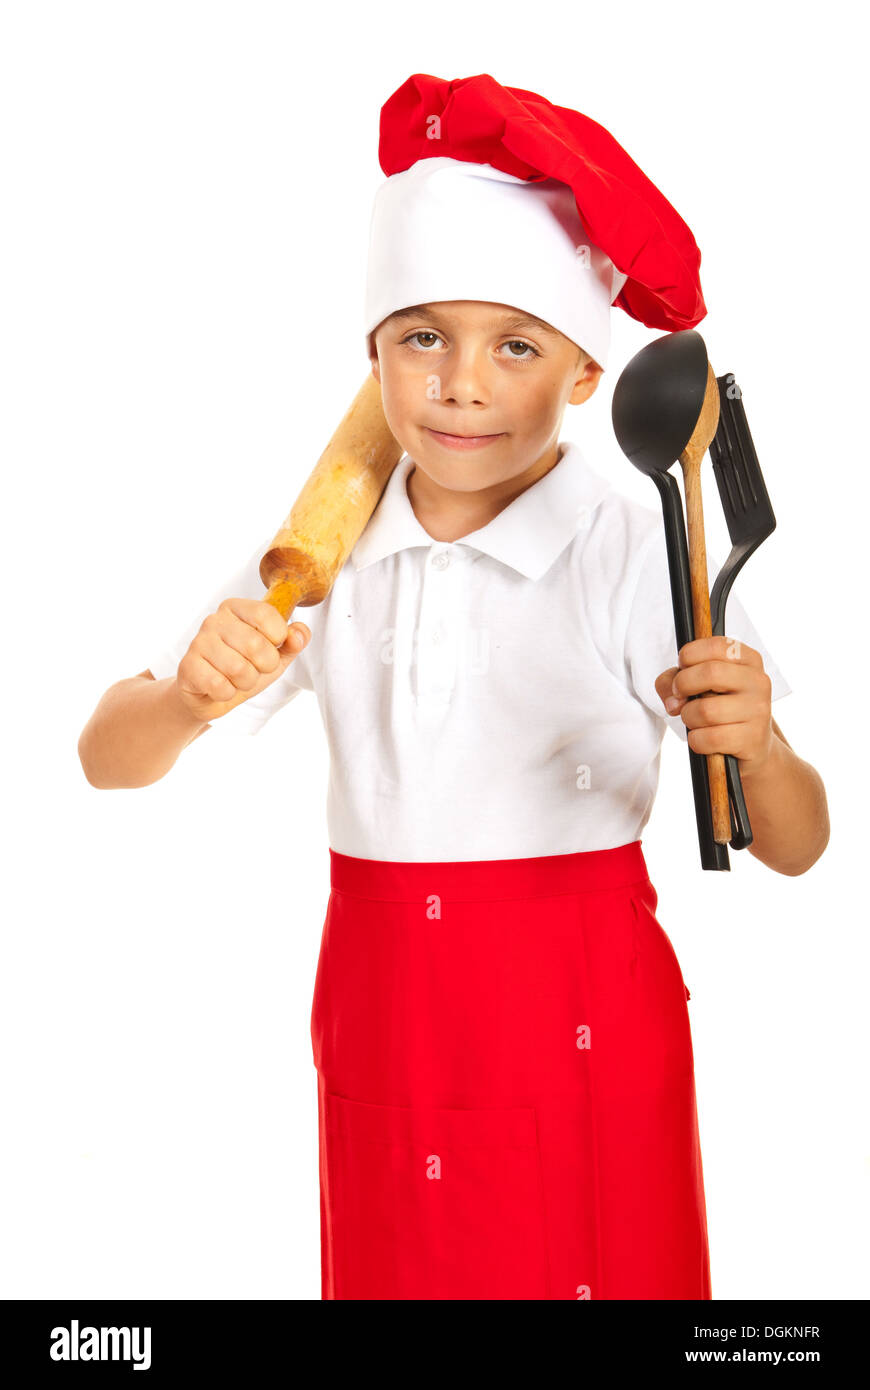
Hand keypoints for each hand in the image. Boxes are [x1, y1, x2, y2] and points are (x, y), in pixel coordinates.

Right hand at [174, 597, 310, 722]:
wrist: (210, 696)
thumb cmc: (244, 669)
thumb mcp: (275, 655)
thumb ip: (293, 642)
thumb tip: (300, 634)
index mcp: (236, 609)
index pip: (266, 614)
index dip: (278, 637)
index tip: (272, 646)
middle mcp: (215, 620)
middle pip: (255, 644)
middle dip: (263, 667)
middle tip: (254, 669)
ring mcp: (198, 642)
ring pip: (239, 669)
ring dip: (245, 683)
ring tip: (236, 679)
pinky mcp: (187, 666)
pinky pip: (220, 686)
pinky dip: (227, 693)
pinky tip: (220, 687)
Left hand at [654, 635, 773, 774]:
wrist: (752, 744)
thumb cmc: (720, 708)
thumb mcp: (699, 685)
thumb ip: (673, 680)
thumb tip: (673, 701)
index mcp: (748, 659)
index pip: (716, 646)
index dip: (689, 656)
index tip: (682, 669)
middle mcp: (758, 681)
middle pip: (710, 673)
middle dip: (683, 686)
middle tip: (680, 697)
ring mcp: (758, 710)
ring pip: (705, 710)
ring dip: (688, 718)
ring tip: (696, 720)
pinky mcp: (752, 738)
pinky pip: (708, 739)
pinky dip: (697, 741)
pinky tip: (705, 738)